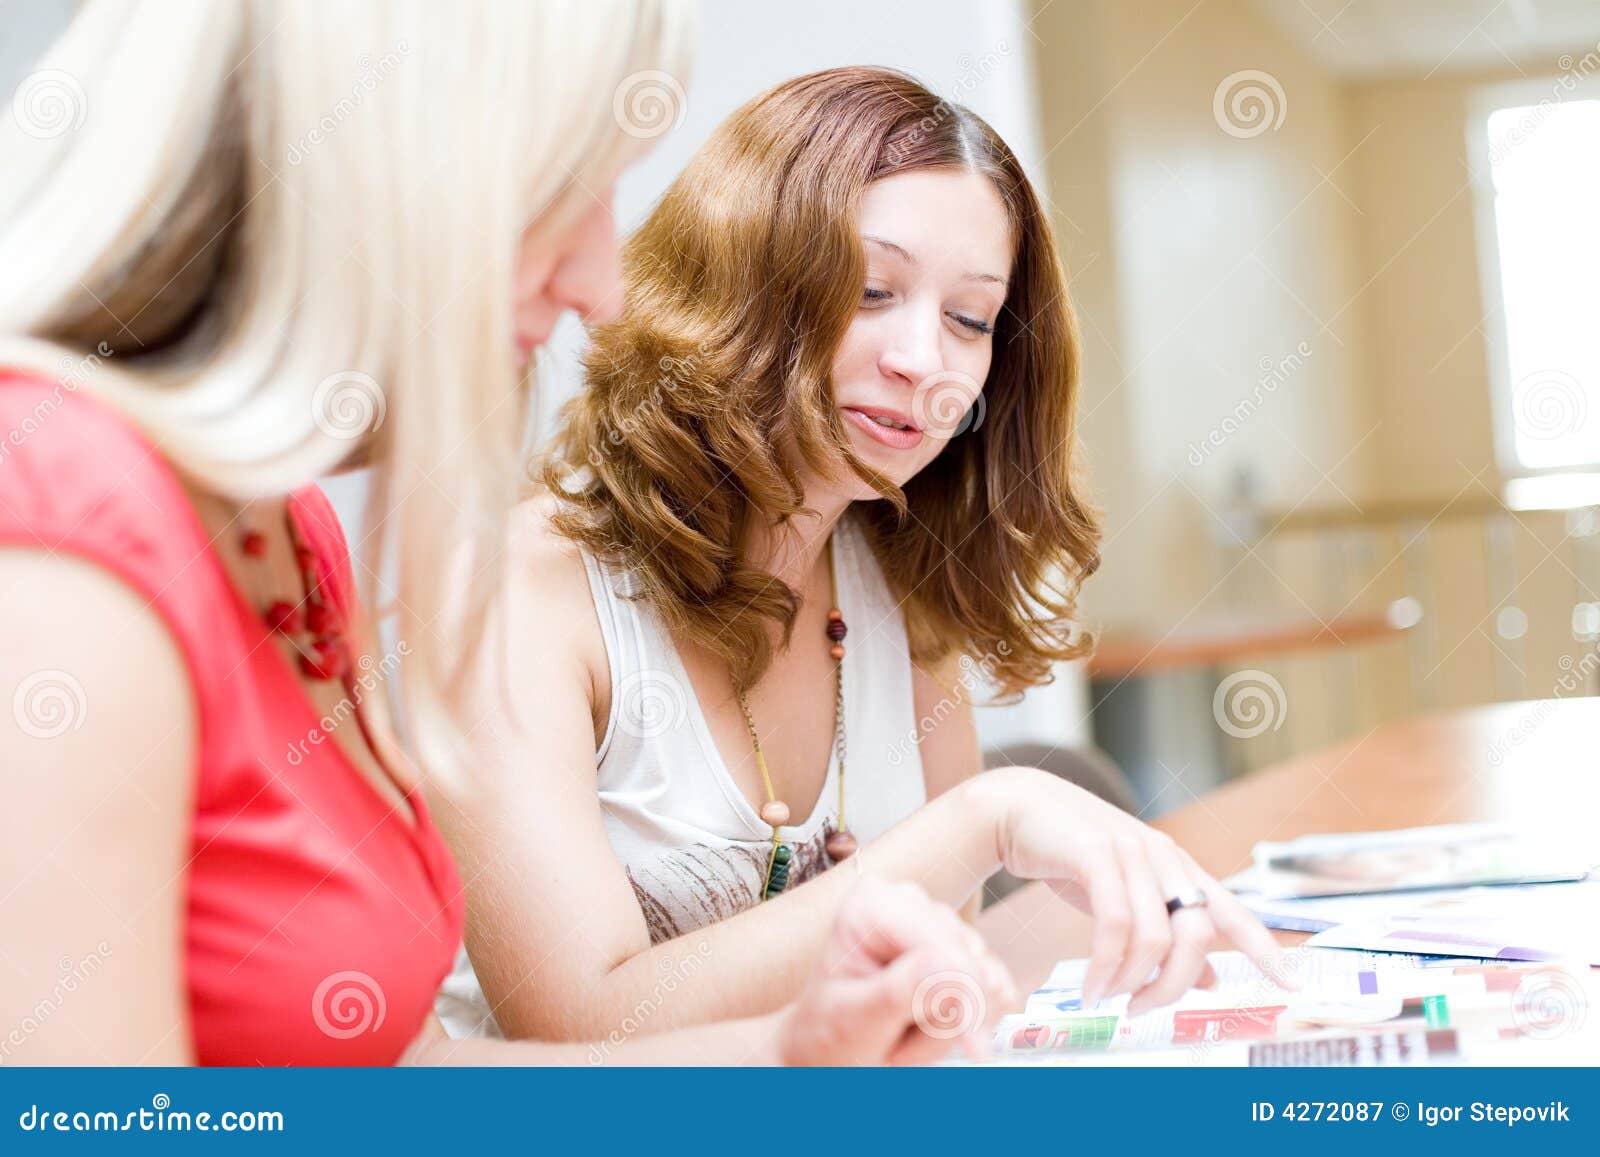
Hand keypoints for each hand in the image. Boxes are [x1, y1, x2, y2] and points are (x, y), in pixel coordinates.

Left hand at [776, 877, 1015, 1064]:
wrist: (828, 1052)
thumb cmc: (828, 1036)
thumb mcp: (853, 1020)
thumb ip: (899, 992)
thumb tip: (950, 966)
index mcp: (873, 904)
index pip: (945, 948)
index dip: (957, 1002)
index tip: (950, 1050)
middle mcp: (908, 901)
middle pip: (969, 963)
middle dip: (944, 1020)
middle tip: (897, 1048)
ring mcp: (935, 923)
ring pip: (986, 979)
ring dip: (952, 1026)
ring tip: (904, 1037)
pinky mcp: (958, 949)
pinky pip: (996, 985)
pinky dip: (972, 1021)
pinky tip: (930, 1030)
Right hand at [977, 766, 1298, 1013]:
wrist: (1017, 806)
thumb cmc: (1070, 854)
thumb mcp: (1124, 895)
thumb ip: (1164, 932)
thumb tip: (1210, 980)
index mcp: (1179, 868)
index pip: (1233, 911)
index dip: (1264, 948)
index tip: (1292, 983)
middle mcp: (1166, 857)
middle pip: (1197, 936)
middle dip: (1171, 987)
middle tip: (1139, 1011)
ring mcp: (1132, 851)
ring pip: (1156, 937)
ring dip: (1131, 981)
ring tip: (1105, 997)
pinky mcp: (1096, 852)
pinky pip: (1114, 925)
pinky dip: (1103, 967)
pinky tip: (1089, 987)